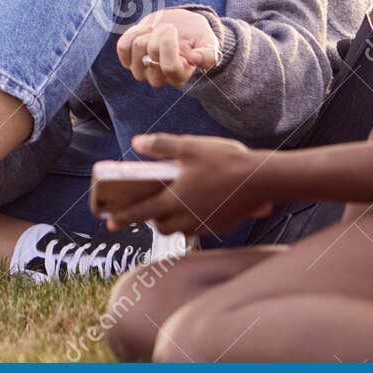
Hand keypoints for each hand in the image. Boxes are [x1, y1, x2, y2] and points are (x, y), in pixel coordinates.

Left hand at [105, 133, 274, 234]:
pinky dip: (194, 220)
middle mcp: (188, 217)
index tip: (109, 223)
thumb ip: (161, 145)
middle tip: (151, 206)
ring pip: (181, 229)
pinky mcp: (223, 226)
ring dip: (173, 221)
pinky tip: (201, 205)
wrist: (263, 179)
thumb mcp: (189, 146)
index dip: (124, 217)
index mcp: (175, 200)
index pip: (141, 212)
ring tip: (175, 204)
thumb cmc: (224, 161)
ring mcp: (206, 224)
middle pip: (161, 226)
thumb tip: (137, 143)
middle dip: (152, 220)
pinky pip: (201, 228)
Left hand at [118, 8, 218, 86]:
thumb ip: (209, 54)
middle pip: (151, 55)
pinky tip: (144, 30)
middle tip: (169, 28)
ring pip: (137, 48)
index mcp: (179, 76)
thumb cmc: (196, 38)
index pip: (170, 67)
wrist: (180, 29)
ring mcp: (141, 70)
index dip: (169, 45)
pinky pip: (123, 47)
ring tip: (157, 30)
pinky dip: (133, 33)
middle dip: (160, 34)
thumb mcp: (209, 43)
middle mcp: (158, 78)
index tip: (173, 29)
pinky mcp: (128, 59)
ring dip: (147, 32)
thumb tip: (196, 59)